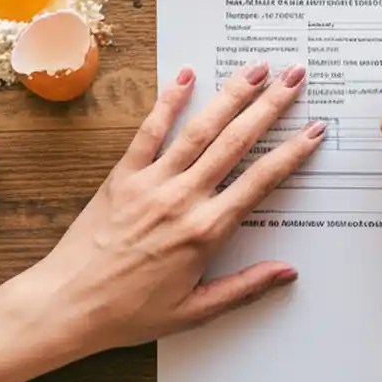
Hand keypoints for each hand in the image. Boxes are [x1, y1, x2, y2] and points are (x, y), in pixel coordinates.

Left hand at [27, 61, 325, 353]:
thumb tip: (287, 272)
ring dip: (230, 94)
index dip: (291, 152)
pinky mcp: (122, 175)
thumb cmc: (129, 313)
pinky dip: (169, 102)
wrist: (68, 303)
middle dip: (270, 106)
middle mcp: (182, 198)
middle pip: (236, 142)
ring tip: (255, 68)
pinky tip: (186, 76)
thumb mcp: (194, 311)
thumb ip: (244, 288)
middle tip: (294, 77)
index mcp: (205, 232)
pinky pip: (149, 131)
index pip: (260, 181)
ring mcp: (151, 182)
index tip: (313, 129)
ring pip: (200, 129)